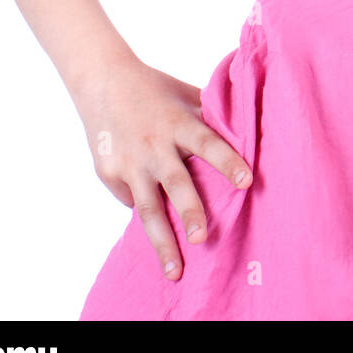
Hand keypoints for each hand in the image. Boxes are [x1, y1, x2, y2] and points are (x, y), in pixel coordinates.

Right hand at [74, 56, 252, 280]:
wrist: (102, 81)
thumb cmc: (155, 89)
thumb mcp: (186, 95)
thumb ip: (211, 115)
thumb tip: (249, 131)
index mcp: (178, 123)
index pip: (208, 143)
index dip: (228, 162)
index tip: (247, 182)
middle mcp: (154, 145)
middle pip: (175, 184)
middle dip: (190, 212)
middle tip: (203, 238)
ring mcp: (128, 162)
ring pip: (147, 208)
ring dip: (162, 242)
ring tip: (177, 271)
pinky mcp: (108, 173)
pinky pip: (131, 199)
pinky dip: (144, 209)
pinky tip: (154, 224)